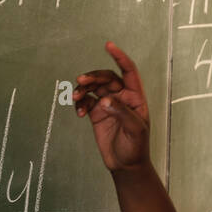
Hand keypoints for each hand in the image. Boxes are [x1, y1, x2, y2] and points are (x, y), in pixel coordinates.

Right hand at [74, 41, 150, 172]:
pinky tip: (78, 112)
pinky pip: (85, 101)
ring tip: (75, 98)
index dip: (120, 57)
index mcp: (135, 97)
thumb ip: (121, 112)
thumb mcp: (135, 129)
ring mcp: (108, 104)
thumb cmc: (136, 147)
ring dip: (83, 89)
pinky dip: (79, 103)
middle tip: (81, 80)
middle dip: (93, 76)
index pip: (128, 71)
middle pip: (106, 77)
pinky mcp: (96, 113)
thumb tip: (105, 100)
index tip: (108, 45)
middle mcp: (121, 97)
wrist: (126, 165)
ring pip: (93, 88)